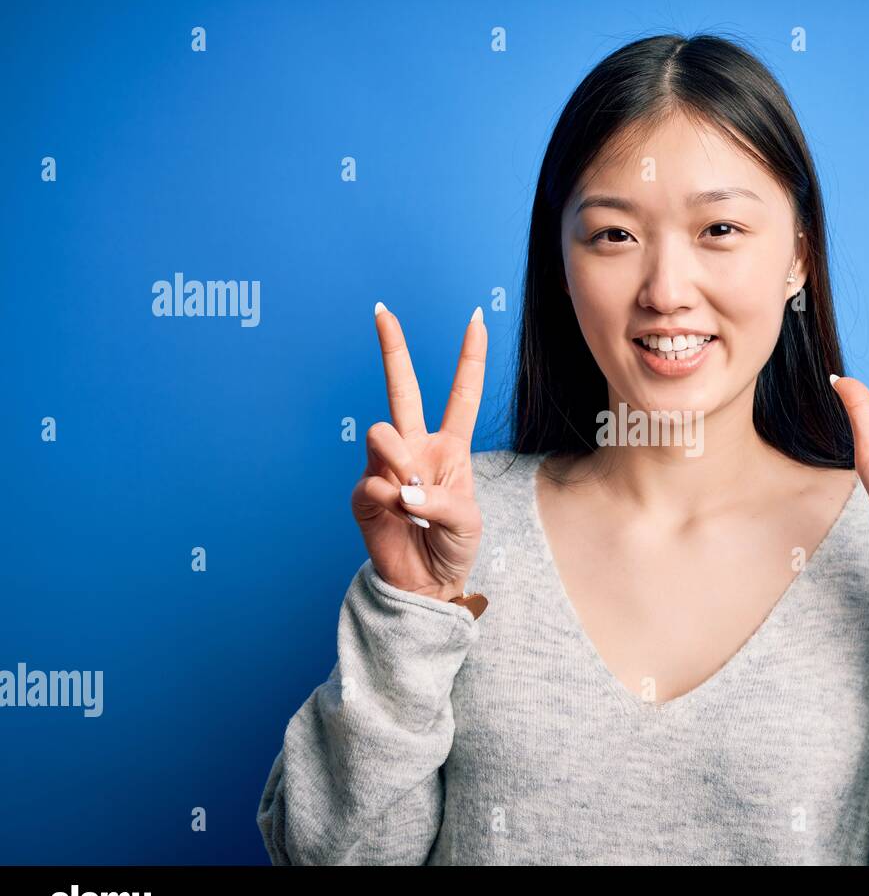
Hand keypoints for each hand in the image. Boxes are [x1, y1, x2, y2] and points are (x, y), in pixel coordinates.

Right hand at [350, 302, 486, 599]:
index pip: (461, 395)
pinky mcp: (364, 493)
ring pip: (382, 434)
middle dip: (392, 349)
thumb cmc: (453, 546)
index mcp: (449, 447)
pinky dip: (390, 501)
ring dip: (400, 462)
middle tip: (382, 310)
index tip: (477, 318)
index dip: (470, 358)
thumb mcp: (466, 520)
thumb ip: (439, 498)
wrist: (427, 584)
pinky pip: (373, 481)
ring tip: (412, 496)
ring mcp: (386, 467)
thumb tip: (402, 486)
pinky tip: (399, 518)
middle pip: (401, 389)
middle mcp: (416, 448)